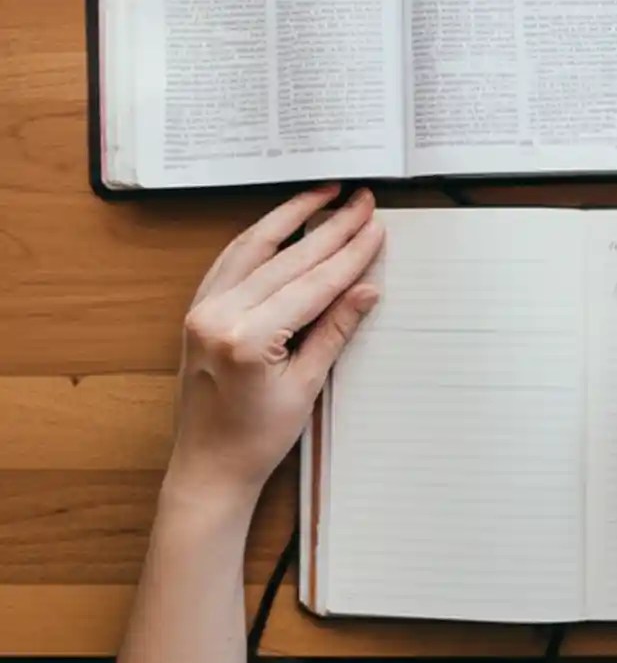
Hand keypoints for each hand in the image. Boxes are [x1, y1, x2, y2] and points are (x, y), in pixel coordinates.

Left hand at [166, 184, 384, 516]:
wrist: (208, 467)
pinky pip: (230, 262)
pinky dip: (258, 239)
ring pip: (252, 248)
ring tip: (323, 195)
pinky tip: (281, 224)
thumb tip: (365, 289)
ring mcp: (202, 310)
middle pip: (286, 259)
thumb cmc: (256, 440)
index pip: (311, 284)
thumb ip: (334, 331)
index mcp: (248, 338)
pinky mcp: (197, 311)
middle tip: (360, 202)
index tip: (374, 228)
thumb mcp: (306, 387)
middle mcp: (219, 315)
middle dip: (329, 229)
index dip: (349, 255)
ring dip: (290, 218)